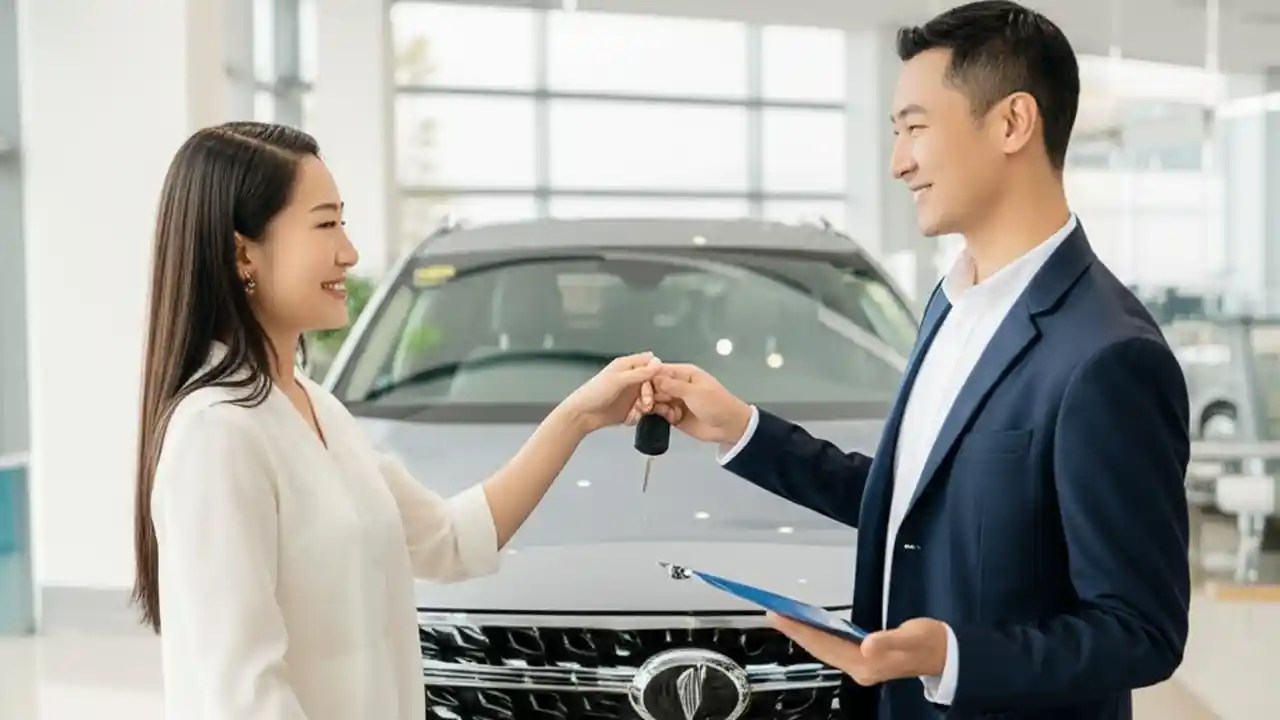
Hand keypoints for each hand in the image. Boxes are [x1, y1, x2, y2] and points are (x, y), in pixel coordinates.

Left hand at [560, 352, 661, 433]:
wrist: (582, 415)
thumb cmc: (594, 393)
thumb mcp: (619, 380)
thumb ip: (640, 372)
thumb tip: (658, 363)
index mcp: (627, 366)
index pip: (651, 363)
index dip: (657, 372)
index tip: (658, 384)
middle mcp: (631, 379)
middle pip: (653, 383)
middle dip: (651, 394)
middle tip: (646, 403)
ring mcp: (631, 394)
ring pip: (650, 399)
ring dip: (645, 407)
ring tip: (636, 412)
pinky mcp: (629, 409)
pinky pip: (642, 412)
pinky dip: (637, 416)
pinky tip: (628, 417)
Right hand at [625, 363, 751, 445]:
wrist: (729, 427)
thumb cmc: (716, 404)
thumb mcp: (694, 392)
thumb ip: (672, 385)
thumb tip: (652, 377)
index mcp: (684, 374)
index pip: (660, 371)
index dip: (649, 378)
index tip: (643, 389)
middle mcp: (677, 385)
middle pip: (654, 386)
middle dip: (649, 394)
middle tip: (648, 404)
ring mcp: (675, 401)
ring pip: (655, 400)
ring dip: (653, 405)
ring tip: (655, 411)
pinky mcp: (674, 416)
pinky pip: (660, 412)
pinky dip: (659, 415)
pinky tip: (666, 418)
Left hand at [767, 614, 947, 685]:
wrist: (947, 654)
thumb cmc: (930, 642)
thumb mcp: (911, 637)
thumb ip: (889, 641)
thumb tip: (867, 644)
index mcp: (867, 664)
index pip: (825, 646)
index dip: (801, 631)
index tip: (780, 617)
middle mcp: (860, 668)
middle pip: (820, 649)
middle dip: (796, 632)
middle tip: (773, 614)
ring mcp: (862, 665)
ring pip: (825, 649)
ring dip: (805, 634)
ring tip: (786, 619)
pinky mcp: (865, 658)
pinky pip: (834, 647)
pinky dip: (819, 635)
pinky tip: (812, 627)